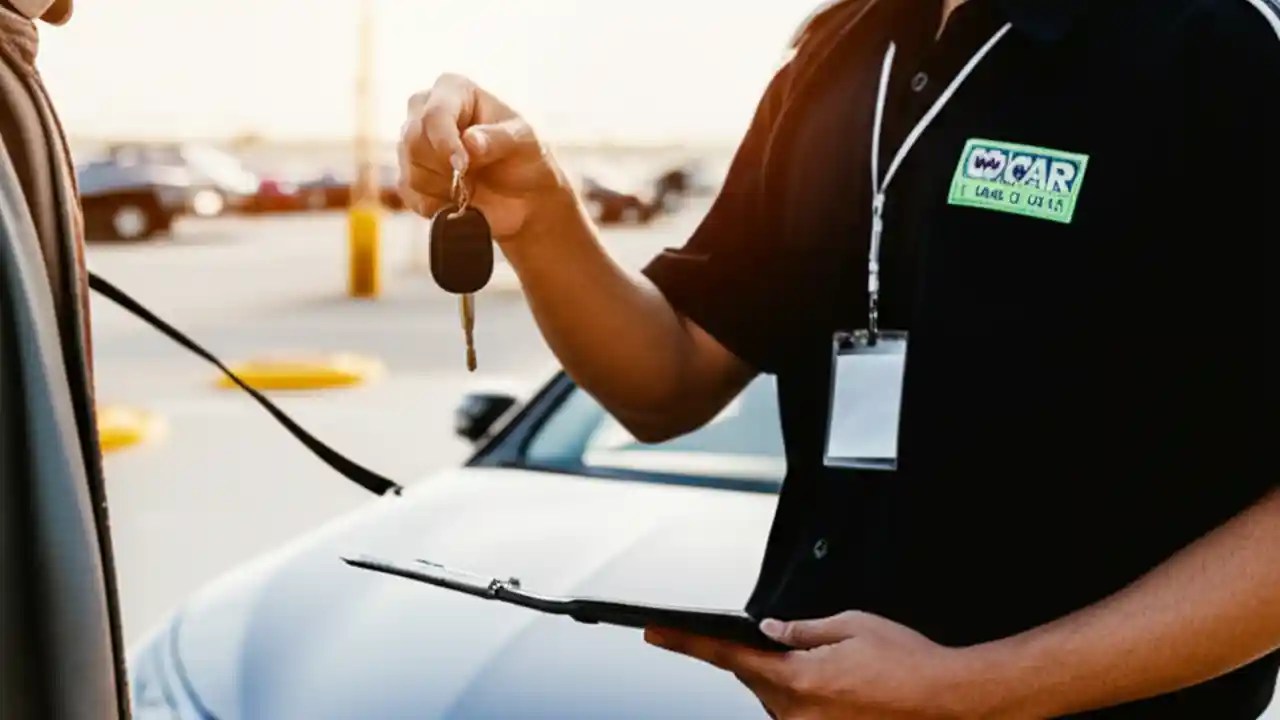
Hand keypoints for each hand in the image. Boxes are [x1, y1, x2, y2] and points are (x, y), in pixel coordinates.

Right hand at [399, 74, 569, 237]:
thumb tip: (470, 141)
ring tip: (468, 187)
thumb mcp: (524, 143)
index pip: (434, 113)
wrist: (522, 197)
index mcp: (453, 90)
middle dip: (443, 167)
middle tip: (470, 178)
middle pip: (412, 140)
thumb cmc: (524, 158)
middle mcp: (425, 110)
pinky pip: (409, 194)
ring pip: (410, 169)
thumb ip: (498, 139)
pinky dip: (434, 204)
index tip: (462, 165)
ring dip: (442, 187)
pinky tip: (455, 200)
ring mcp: (413, 144)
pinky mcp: (409, 175)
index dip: (444, 142)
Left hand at [645, 611, 998, 719]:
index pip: (727, 656)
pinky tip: (847, 694)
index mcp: (797, 679)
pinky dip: (814, 703)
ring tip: (847, 675)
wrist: (950, 702)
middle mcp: (797, 714)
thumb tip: (773, 632)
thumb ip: (803, 630)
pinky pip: (803, 717)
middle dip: (768, 663)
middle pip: (757, 683)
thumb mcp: (852, 626)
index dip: (686, 644)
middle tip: (813, 652)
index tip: (656, 632)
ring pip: (781, 703)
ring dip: (796, 685)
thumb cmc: (909, 663)